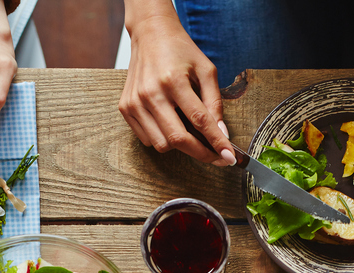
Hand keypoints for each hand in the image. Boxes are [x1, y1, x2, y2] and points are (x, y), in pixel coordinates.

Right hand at [119, 6, 234, 165]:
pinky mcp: (125, 108)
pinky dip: (163, 138)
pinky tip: (171, 124)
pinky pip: (147, 139)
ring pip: (162, 144)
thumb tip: (222, 134)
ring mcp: (135, 102)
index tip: (228, 157)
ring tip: (191, 134)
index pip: (199, 120)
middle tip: (215, 155)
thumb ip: (214, 102)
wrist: (150, 34)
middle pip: (178, 139)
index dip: (216, 142)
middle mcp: (150, 93)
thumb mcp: (206, 70)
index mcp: (173, 80)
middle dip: (200, 153)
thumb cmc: (180, 50)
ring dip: (180, 146)